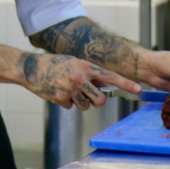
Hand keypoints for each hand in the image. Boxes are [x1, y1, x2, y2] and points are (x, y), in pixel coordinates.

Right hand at [20, 53, 140, 110]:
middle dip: (97, 101)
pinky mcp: (61, 98)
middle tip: (90, 96)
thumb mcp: (75, 63)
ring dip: (80, 101)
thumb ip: (90, 73)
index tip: (138, 89)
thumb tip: (106, 84)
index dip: (125, 84)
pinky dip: (66, 102)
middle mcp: (80, 78)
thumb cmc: (55, 64)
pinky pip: (71, 107)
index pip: (110, 76)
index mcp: (86, 66)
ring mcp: (70, 89)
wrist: (32, 68)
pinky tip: (58, 92)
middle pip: (100, 100)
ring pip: (85, 106)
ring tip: (68, 89)